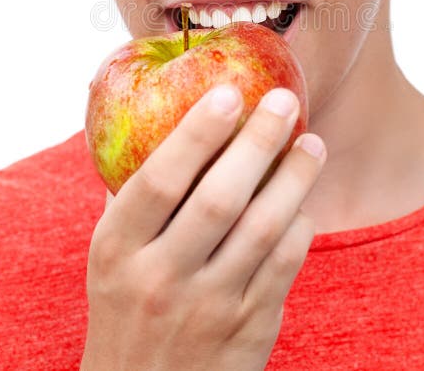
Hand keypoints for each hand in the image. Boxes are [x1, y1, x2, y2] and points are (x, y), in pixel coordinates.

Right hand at [80, 84, 325, 370]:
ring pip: (263, 229)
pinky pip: (284, 265)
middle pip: (220, 198)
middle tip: (284, 101)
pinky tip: (303, 202)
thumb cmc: (126, 312)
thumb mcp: (110, 259)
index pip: (160, 181)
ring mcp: (207, 308)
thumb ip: (133, 199)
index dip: (197, 133)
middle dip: (258, 142)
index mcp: (117, 252)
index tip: (228, 93)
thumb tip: (161, 125)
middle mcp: (160, 280)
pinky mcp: (248, 331)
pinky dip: (298, 226)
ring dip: (294, 179)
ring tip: (313, 143)